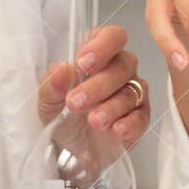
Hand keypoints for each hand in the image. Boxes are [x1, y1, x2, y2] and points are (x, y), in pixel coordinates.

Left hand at [37, 24, 149, 147]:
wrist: (67, 152)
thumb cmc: (60, 118)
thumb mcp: (46, 102)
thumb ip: (51, 84)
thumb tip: (61, 69)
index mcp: (98, 57)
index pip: (111, 36)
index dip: (102, 45)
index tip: (83, 63)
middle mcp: (119, 71)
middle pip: (123, 65)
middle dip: (99, 84)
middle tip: (76, 102)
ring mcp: (132, 95)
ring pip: (132, 91)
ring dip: (112, 106)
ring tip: (93, 121)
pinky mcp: (138, 120)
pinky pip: (142, 116)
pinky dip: (130, 123)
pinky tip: (116, 130)